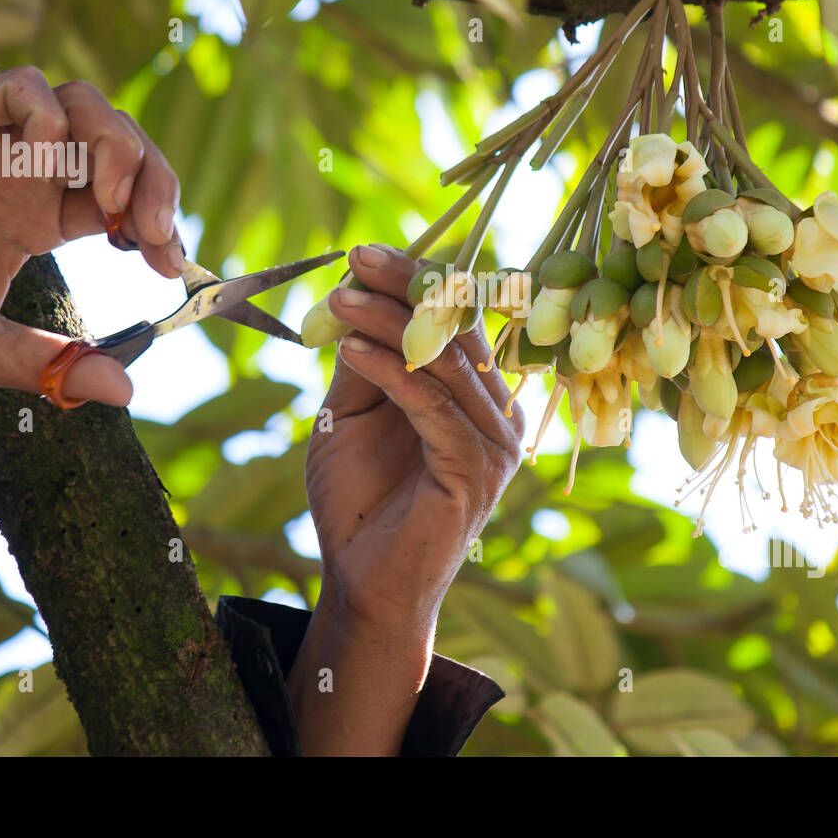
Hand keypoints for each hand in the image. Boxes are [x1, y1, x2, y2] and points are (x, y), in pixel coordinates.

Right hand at [0, 66, 183, 405]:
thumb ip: (53, 364)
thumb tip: (126, 390)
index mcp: (43, 216)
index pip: (127, 196)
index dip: (159, 222)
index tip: (168, 264)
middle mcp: (30, 172)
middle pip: (121, 143)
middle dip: (156, 182)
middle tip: (154, 237)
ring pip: (84, 102)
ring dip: (116, 145)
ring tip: (112, 204)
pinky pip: (22, 87)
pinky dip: (49, 116)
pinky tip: (47, 166)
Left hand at [290, 244, 524, 753]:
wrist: (364, 583)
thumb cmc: (359, 499)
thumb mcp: (352, 414)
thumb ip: (363, 361)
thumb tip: (354, 293)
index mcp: (477, 395)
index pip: (455, 321)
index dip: (414, 281)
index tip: (363, 254)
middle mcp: (499, 413)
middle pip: (457, 331)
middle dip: (406, 287)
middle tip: (356, 257)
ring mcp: (495, 444)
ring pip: (443, 364)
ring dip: (388, 323)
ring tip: (338, 299)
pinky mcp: (476, 472)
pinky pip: (432, 408)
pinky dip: (391, 372)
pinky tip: (351, 349)